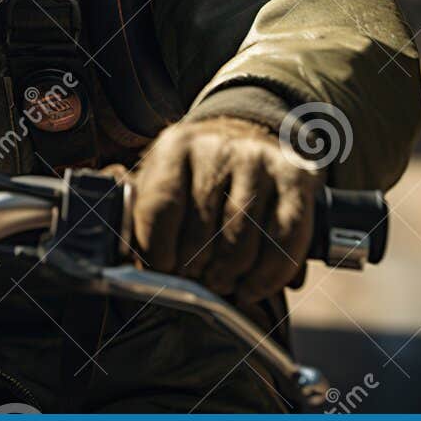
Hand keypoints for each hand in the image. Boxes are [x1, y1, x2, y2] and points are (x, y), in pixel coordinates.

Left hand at [106, 117, 318, 302]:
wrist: (247, 133)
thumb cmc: (197, 171)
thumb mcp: (162, 177)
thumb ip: (141, 212)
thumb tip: (124, 256)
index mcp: (175, 147)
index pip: (161, 206)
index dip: (157, 250)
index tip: (160, 271)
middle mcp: (218, 147)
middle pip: (203, 226)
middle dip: (195, 267)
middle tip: (195, 282)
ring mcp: (259, 161)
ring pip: (243, 236)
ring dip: (231, 274)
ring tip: (222, 284)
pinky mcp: (296, 177)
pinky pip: (286, 237)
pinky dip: (269, 273)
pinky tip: (253, 286)